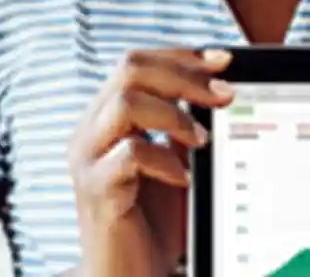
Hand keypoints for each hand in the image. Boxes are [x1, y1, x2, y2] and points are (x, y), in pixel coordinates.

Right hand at [68, 48, 235, 276]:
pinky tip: (184, 178)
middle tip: (223, 95)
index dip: (180, 56)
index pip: (135, 63)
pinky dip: (166, 161)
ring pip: (125, 102)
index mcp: (104, 118)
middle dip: (183, 75)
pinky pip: (130, 156)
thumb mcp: (176, 163)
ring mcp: (86, 161)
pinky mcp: (95, 192)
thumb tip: (221, 87)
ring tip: (202, 140)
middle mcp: (89, 132)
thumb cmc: (154, 224)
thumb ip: (185, 127)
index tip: (223, 61)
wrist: (130, 276)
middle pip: (128, 69)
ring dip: (174, 114)